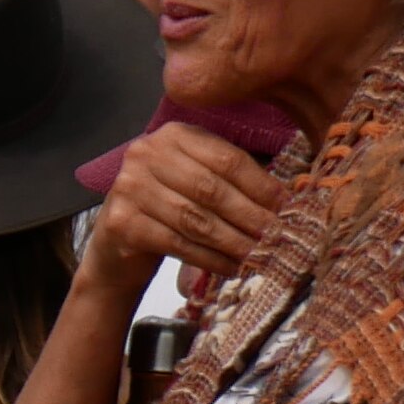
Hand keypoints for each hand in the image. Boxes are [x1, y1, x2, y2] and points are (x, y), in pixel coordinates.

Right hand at [87, 122, 288, 295]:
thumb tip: (285, 200)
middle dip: (250, 216)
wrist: (116, 246)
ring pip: (196, 219)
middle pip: (211, 188)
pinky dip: (209, 259)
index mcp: (173, 135)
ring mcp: (129, 187)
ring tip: (259, 256)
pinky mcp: (122, 222)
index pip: (226, 159)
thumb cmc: (166, 210)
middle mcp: (146, 154)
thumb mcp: (196, 180)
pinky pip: (178, 243)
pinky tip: (231, 268)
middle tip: (277, 238)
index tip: (287, 208)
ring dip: (233, 241)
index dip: (261, 186)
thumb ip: (230, 181)